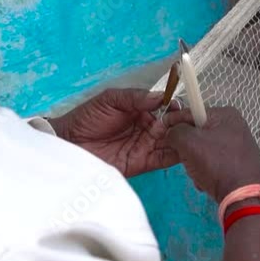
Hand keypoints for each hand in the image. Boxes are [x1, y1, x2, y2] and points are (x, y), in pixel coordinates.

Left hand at [49, 88, 190, 177]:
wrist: (69, 143)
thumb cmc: (87, 117)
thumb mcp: (111, 99)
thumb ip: (135, 97)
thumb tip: (162, 97)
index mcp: (141, 111)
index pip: (166, 108)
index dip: (176, 108)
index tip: (180, 108)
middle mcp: (147, 128)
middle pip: (173, 126)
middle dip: (184, 124)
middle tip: (189, 123)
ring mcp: (146, 146)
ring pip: (173, 142)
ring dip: (183, 139)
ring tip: (191, 136)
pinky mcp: (143, 163)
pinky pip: (164, 159)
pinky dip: (177, 155)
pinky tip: (185, 150)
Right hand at [166, 107, 259, 202]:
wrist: (245, 195)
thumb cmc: (218, 164)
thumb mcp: (190, 143)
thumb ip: (175, 131)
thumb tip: (171, 132)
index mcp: (225, 115)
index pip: (191, 112)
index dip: (173, 121)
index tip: (159, 131)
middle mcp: (234, 127)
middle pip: (197, 133)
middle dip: (187, 149)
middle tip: (184, 159)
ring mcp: (239, 146)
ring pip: (204, 151)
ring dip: (195, 164)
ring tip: (199, 175)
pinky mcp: (239, 164)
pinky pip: (214, 163)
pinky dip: (207, 172)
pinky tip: (208, 182)